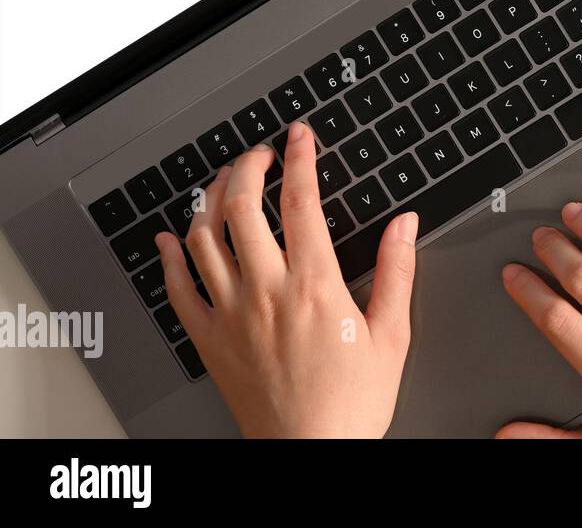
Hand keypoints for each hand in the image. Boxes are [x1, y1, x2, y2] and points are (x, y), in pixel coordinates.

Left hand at [154, 121, 417, 437]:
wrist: (311, 451)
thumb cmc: (352, 403)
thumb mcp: (393, 334)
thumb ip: (398, 272)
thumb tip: (405, 225)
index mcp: (315, 285)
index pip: (301, 201)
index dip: (300, 158)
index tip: (300, 137)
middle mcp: (267, 291)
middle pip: (241, 207)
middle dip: (247, 166)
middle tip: (259, 153)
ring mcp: (231, 314)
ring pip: (203, 238)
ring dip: (208, 199)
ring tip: (221, 183)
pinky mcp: (209, 340)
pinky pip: (177, 289)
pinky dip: (169, 257)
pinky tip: (171, 239)